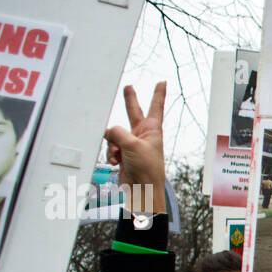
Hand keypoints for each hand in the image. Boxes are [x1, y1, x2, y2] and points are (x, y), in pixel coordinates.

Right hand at [104, 82, 166, 211]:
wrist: (142, 189)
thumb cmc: (146, 169)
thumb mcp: (132, 145)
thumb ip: (117, 132)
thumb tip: (108, 132)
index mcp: (152, 130)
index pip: (156, 106)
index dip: (158, 94)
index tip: (162, 83)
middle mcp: (142, 135)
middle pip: (134, 112)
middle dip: (130, 100)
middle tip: (128, 87)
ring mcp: (132, 144)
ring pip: (114, 134)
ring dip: (113, 144)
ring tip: (119, 154)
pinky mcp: (123, 154)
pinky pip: (111, 147)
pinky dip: (110, 154)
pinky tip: (115, 161)